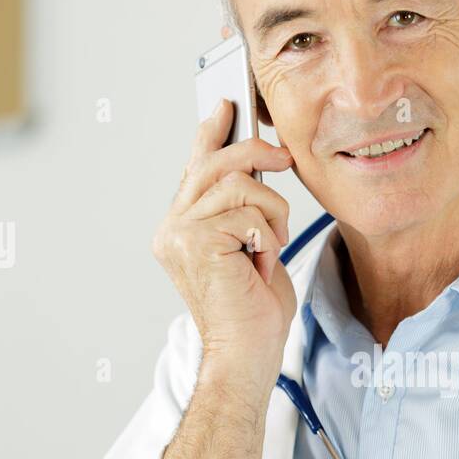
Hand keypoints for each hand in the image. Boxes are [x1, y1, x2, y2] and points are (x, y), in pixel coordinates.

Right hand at [152, 99, 296, 365]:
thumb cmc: (254, 309)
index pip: (196, 166)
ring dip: (271, 213)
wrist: (247, 354)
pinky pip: (248, 210)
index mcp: (181, 226)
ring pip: (239, 183)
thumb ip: (245, 208)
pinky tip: (262, 261)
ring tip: (272, 246)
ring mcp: (179, 234)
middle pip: (215, 162)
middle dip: (256, 153)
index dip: (213, 133)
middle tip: (285, 159)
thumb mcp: (253, 246)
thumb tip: (260, 164)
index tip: (228, 103)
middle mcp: (172, 227)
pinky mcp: (196, 242)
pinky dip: (269, 234)